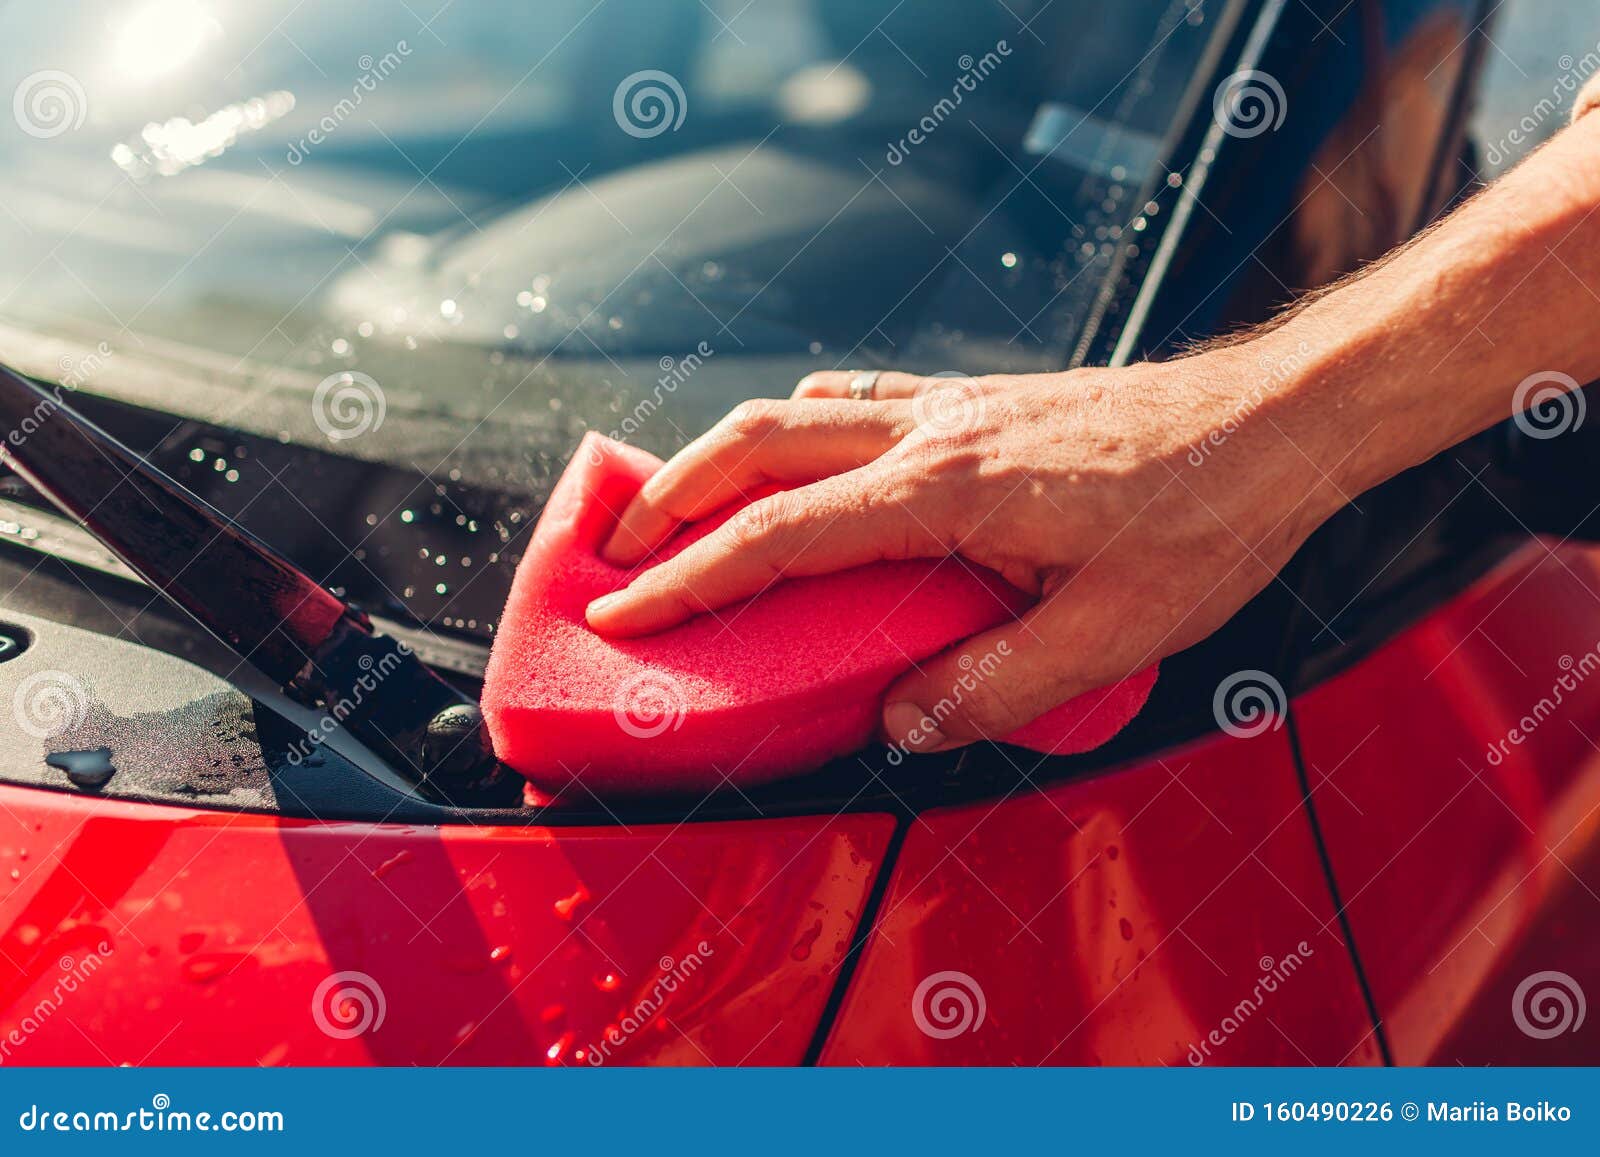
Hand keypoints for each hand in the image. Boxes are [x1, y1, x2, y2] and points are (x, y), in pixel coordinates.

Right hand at [586, 340, 1351, 751]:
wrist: (1277, 422)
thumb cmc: (1206, 517)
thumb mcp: (1114, 633)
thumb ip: (997, 686)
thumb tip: (900, 723)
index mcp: (947, 489)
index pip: (780, 536)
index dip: (690, 579)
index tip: (624, 612)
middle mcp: (933, 430)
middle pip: (757, 443)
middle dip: (670, 496)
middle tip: (617, 549)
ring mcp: (954, 405)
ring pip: (797, 409)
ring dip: (721, 455)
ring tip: (679, 508)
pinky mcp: (979, 401)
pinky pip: (858, 398)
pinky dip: (798, 428)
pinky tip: (799, 465)